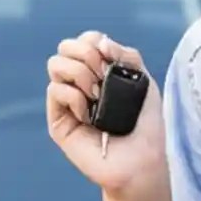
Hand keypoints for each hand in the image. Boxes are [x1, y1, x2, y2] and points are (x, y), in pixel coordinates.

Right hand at [46, 31, 169, 200]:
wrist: (141, 160)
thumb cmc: (145, 124)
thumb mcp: (143, 80)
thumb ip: (126, 55)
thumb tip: (100, 42)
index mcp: (99, 71)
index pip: (84, 40)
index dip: (95, 42)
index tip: (110, 60)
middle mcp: (80, 83)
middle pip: (65, 46)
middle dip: (86, 54)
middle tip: (102, 77)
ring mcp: (68, 101)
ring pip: (55, 64)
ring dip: (80, 74)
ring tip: (97, 95)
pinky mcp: (58, 121)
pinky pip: (55, 90)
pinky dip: (75, 97)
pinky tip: (89, 114)